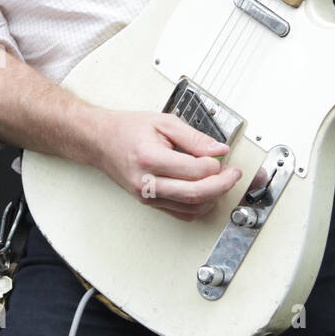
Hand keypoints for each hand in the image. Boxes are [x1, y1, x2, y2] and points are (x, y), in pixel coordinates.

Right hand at [92, 109, 242, 220]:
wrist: (100, 141)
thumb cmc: (127, 130)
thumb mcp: (163, 122)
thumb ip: (194, 137)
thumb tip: (219, 150)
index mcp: (149, 158)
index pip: (193, 171)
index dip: (215, 166)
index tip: (222, 159)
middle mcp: (147, 182)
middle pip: (195, 194)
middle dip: (222, 185)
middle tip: (233, 174)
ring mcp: (147, 196)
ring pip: (191, 207)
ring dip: (213, 197)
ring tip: (221, 181)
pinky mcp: (150, 203)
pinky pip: (182, 213)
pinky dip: (199, 205)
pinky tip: (207, 192)